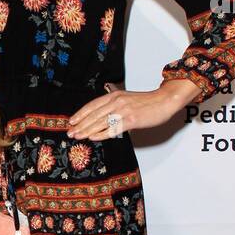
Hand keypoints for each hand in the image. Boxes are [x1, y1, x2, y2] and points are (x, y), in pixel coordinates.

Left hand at [67, 82, 185, 140]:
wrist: (165, 100)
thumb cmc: (147, 102)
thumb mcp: (127, 99)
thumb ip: (114, 106)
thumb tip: (102, 117)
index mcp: (114, 95)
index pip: (92, 105)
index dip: (80, 114)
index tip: (71, 121)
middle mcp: (116, 102)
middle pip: (93, 115)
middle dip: (80, 124)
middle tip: (70, 132)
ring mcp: (123, 111)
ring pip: (100, 122)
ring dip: (87, 130)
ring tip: (77, 136)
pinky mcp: (131, 120)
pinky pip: (113, 129)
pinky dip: (101, 134)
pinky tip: (93, 138)